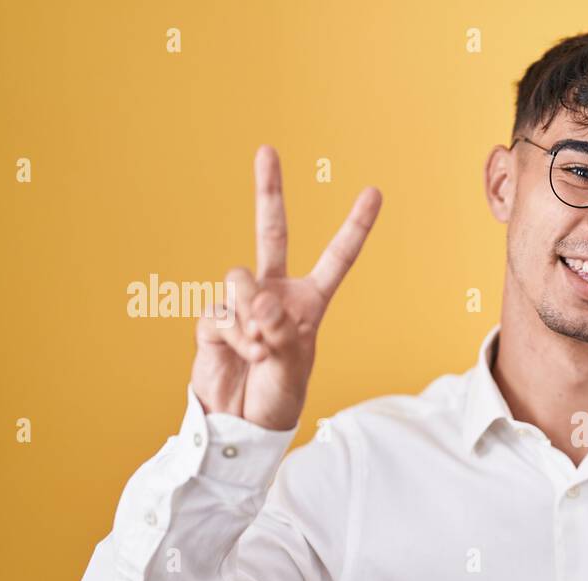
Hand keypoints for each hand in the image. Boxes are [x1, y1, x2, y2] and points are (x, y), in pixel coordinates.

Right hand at [192, 145, 380, 429]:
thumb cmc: (276, 400)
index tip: (374, 191)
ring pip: (240, 278)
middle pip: (272, 232)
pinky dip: (233, 335)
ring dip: (250, 315)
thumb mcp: (293, 370)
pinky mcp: (213, 317)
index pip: (337, 258)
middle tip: (267, 150)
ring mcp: (241, 302)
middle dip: (268, 191)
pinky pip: (220, 311)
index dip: (355, 226)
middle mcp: (275, 294)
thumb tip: (260, 303)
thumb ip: (281, 334)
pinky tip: (240, 354)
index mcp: (309, 304)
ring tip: (259, 347)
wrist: (239, 423)